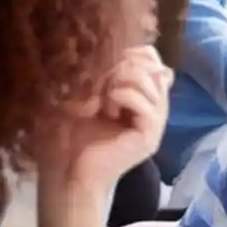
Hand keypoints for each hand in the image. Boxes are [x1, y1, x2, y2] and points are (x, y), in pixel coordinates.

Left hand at [38, 46, 171, 200]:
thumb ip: (107, 76)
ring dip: (120, 83)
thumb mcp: (89, 97)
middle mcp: (156, 111)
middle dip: (122, 68)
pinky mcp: (150, 135)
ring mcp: (156, 124)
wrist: (70, 172)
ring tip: (103, 102)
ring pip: (149, 80)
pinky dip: (121, 97)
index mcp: (145, 100)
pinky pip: (144, 102)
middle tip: (100, 88)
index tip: (109, 63)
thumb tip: (126, 53)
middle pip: (153, 67)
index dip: (135, 54)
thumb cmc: (74, 136)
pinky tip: (107, 111)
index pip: (155, 63)